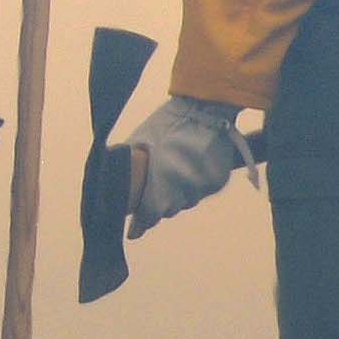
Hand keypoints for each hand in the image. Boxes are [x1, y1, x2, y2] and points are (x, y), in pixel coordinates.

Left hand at [116, 95, 247, 230]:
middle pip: (168, 209)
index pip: (149, 215)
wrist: (206, 108)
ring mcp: (203, 188)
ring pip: (186, 200)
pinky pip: (201, 191)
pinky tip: (191, 168)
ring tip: (175, 172)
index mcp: (162, 183)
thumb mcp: (139, 144)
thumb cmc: (168, 124)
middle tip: (154, 189)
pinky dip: (195, 184)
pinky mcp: (218, 182)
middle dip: (158, 204)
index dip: (141, 223)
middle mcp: (184, 191)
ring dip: (178, 193)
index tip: (133, 231)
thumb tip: (121, 188)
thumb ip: (132, 170)